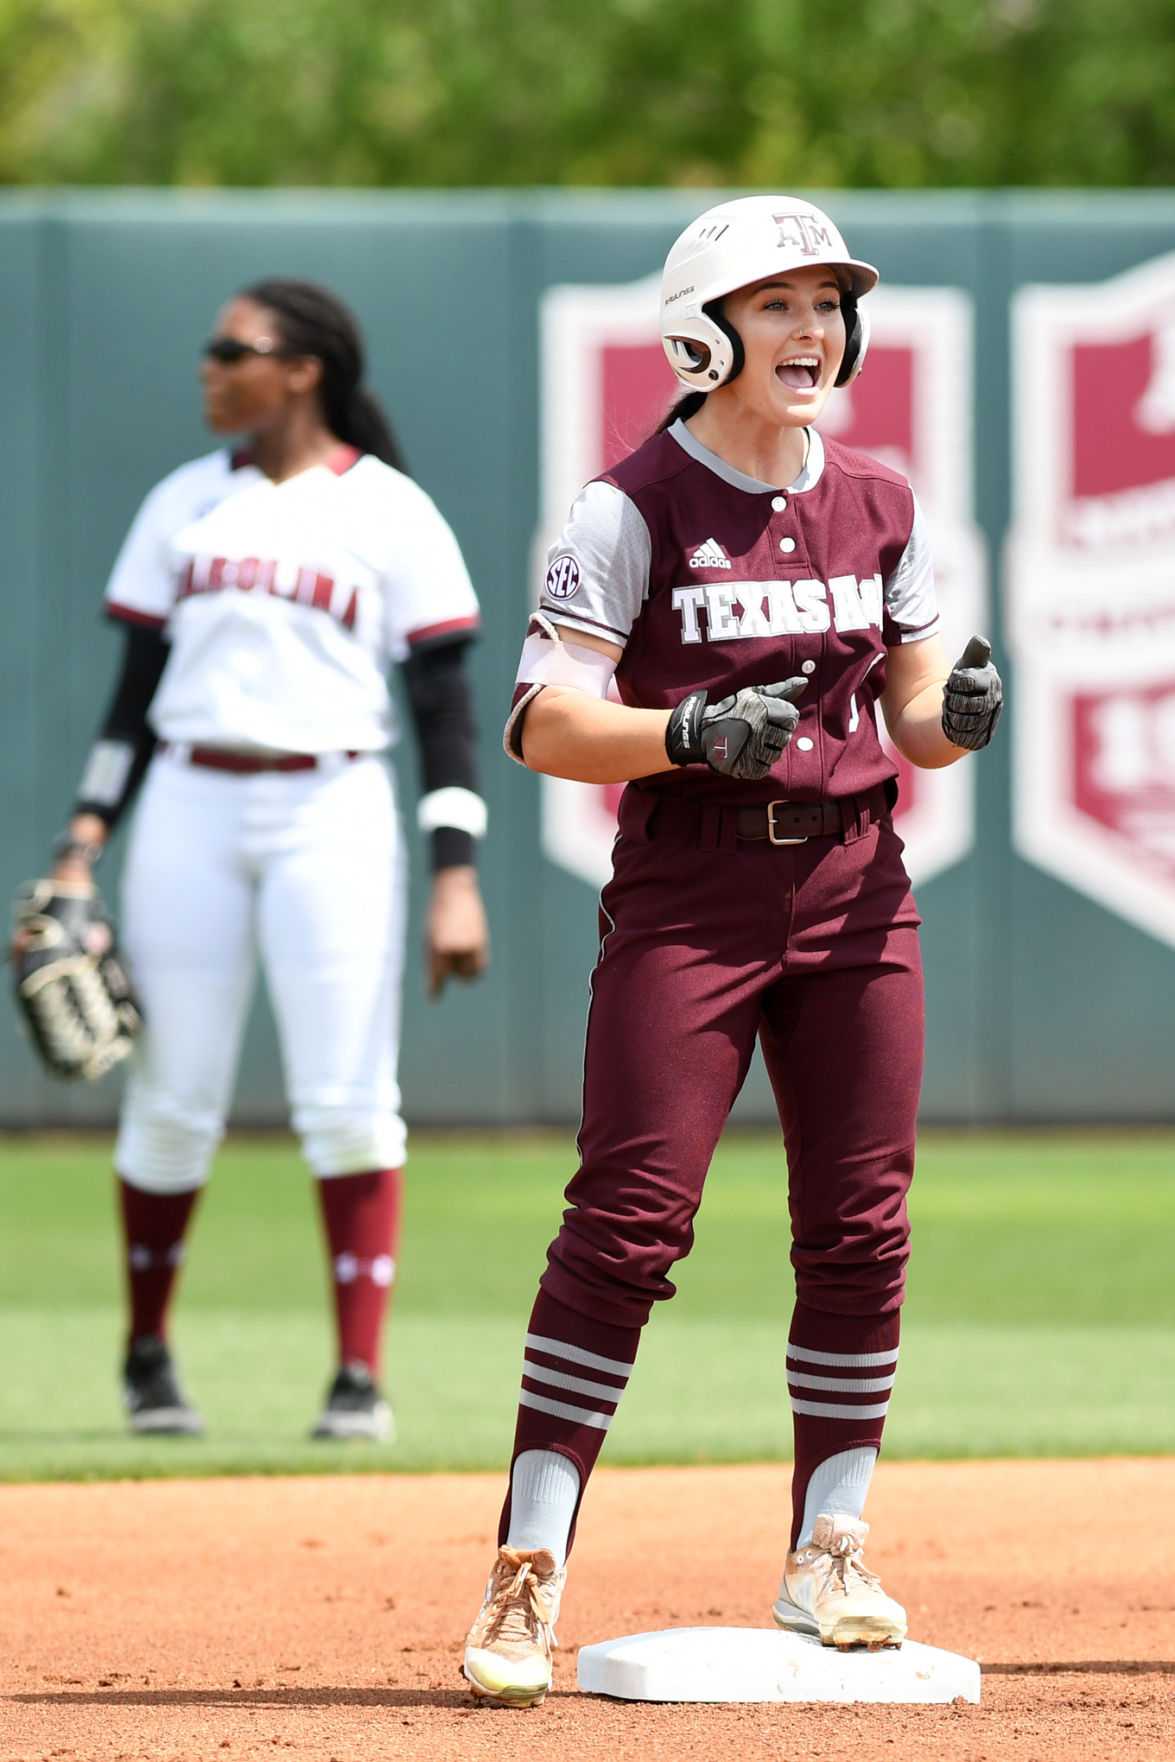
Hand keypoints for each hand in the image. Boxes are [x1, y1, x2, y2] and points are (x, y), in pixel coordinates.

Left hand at [426, 866, 488, 998]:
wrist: (454, 890)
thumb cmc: (436, 916)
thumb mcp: (428, 938)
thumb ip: (432, 962)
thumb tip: (434, 986)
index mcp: (438, 946)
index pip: (438, 975)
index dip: (434, 988)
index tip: (433, 998)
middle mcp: (455, 947)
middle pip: (455, 974)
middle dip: (451, 973)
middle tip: (447, 963)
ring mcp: (470, 944)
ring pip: (469, 973)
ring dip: (464, 972)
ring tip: (458, 962)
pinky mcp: (481, 941)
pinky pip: (480, 966)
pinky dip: (474, 968)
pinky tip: (468, 961)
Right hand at [665, 678, 806, 780]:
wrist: (701, 732)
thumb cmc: (731, 711)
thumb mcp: (752, 694)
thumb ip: (780, 690)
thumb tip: (804, 681)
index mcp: (761, 708)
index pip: (792, 717)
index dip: (785, 719)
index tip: (772, 719)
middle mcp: (757, 727)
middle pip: (785, 737)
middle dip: (776, 735)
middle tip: (758, 732)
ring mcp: (750, 748)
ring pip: (776, 754)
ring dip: (768, 751)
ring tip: (752, 743)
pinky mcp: (744, 765)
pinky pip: (765, 769)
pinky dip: (758, 765)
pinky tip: (748, 755)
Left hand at [941, 635, 1002, 750]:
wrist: (966, 704)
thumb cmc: (967, 677)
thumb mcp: (969, 662)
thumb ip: (975, 652)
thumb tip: (980, 641)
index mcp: (990, 681)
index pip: (966, 682)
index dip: (954, 682)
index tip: (954, 681)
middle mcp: (994, 702)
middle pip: (963, 704)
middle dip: (952, 700)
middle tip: (951, 696)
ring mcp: (988, 721)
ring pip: (960, 722)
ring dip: (950, 714)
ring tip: (952, 708)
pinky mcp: (981, 737)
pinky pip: (960, 737)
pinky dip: (951, 729)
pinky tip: (953, 721)